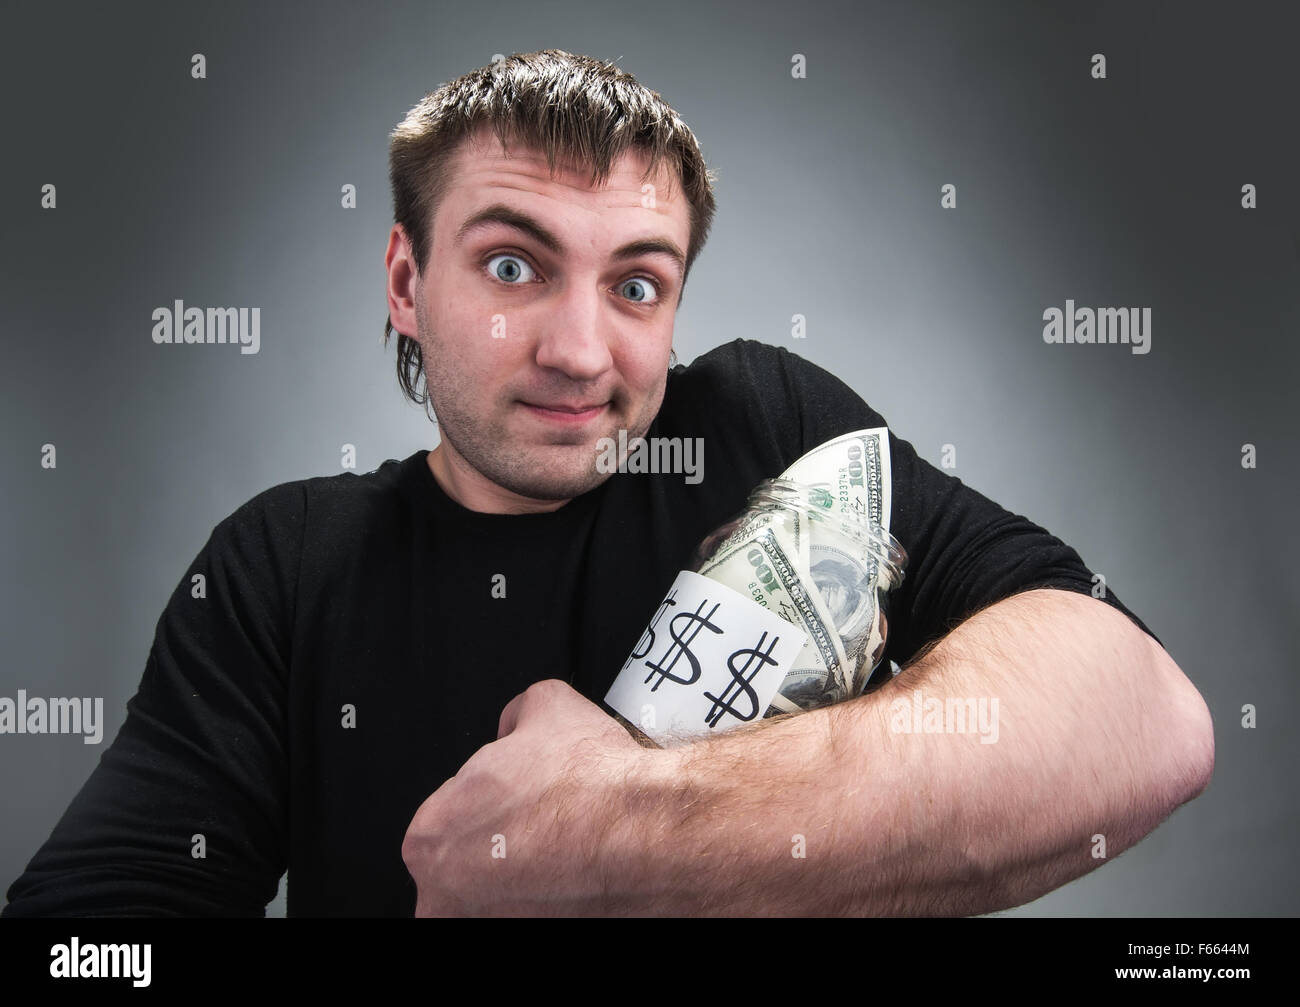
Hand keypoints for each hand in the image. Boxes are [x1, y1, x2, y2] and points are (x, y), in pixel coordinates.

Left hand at [401, 678, 650, 915]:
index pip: (447, 823)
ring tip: (560, 865)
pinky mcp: (521, 947)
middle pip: (462, 873)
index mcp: (431, 834)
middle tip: (540, 838)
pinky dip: (549, 908)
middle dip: (499, 857)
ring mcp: (483, 928)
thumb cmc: (595, 787)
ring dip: (519, 888)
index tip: (515, 810)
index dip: (488, 811)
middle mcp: (444, 894)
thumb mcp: (548, 705)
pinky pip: (530, 919)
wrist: (647, 836)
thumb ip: (515, 716)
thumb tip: (515, 726)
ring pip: (494, 906)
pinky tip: (572, 889)